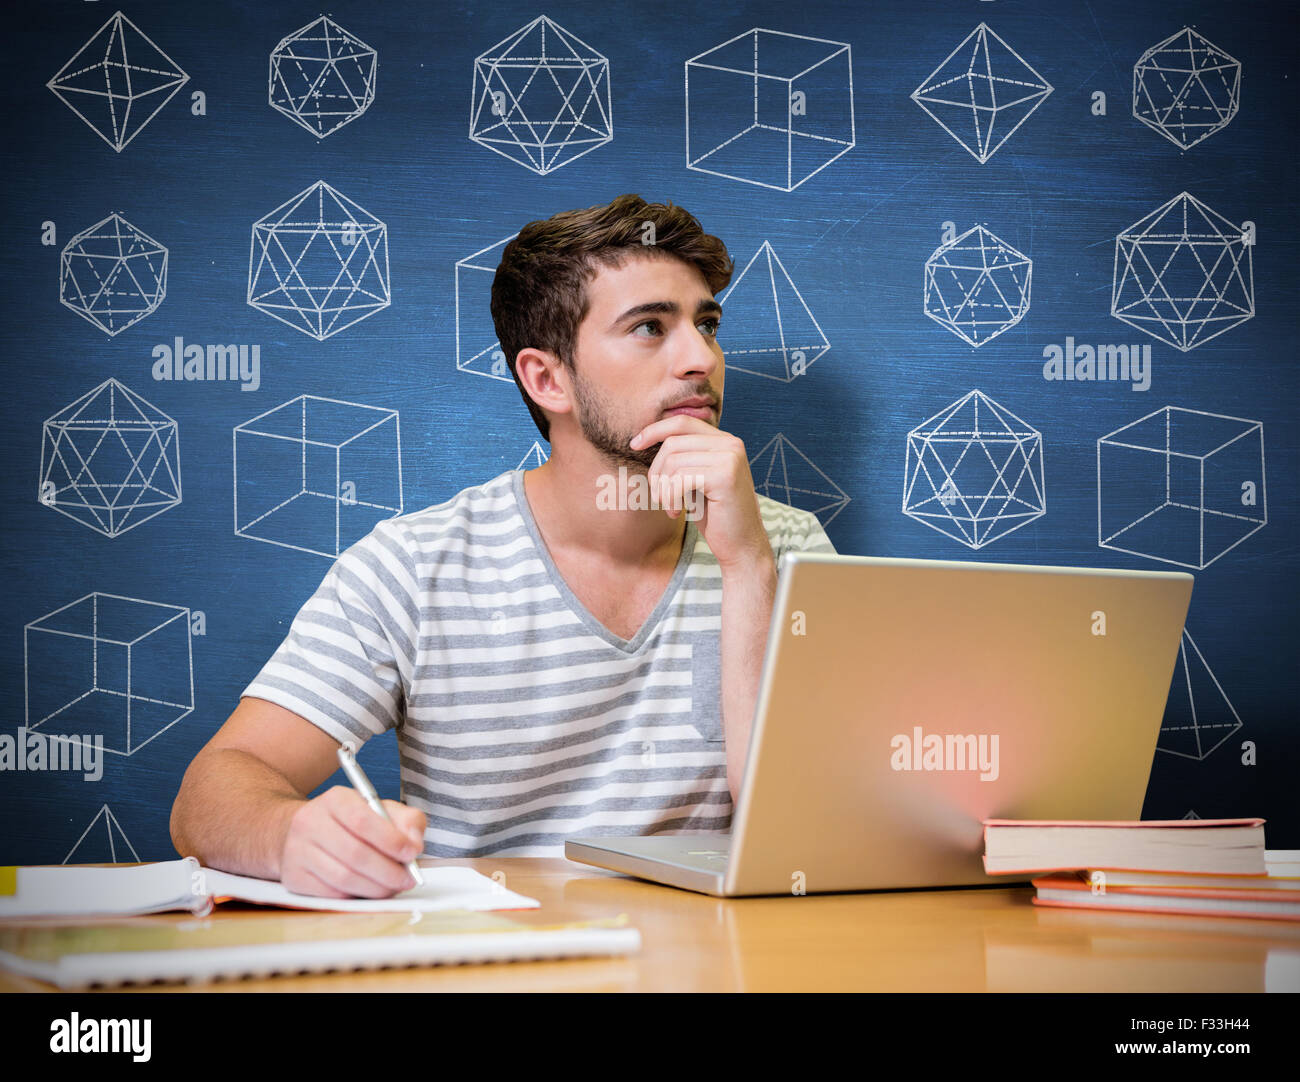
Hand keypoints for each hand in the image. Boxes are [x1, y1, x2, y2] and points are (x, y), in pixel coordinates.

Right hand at [279, 786, 426, 897]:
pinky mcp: (294, 877)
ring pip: (344, 878)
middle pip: (355, 854)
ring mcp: (298, 851)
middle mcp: (310, 822)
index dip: (391, 840)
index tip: (412, 853)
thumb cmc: (351, 822)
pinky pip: (332, 894)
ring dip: (376, 888)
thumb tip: (414, 845)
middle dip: (388, 872)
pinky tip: (370, 890)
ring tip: (393, 887)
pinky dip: (357, 896)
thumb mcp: (380, 810)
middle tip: (408, 879)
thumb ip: (407, 820)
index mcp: (335, 799)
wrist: (303, 832)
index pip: (363, 820)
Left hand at [630, 415, 774, 573]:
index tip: (634, 444)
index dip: (654, 430)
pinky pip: (680, 478)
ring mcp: (730, 457)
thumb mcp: (695, 481)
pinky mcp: (725, 475)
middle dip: (657, 472)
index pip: (682, 423)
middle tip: (659, 497)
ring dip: (663, 489)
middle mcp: (731, 443)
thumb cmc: (715, 516)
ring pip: (673, 461)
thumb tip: (645, 437)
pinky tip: (677, 512)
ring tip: (671, 507)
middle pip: (673, 443)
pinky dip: (671, 497)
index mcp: (725, 441)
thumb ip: (682, 458)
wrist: (742, 546)